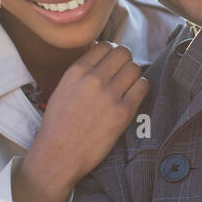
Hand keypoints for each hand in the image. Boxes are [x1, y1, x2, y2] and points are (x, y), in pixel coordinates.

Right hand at [14, 42, 148, 201]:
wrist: (58, 155)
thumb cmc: (59, 124)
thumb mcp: (63, 88)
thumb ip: (81, 70)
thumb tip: (100, 50)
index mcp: (76, 71)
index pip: (105, 45)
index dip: (112, 53)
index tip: (112, 64)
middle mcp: (94, 79)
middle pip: (124, 53)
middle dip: (125, 62)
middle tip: (122, 75)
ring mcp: (110, 95)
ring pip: (135, 68)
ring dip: (134, 75)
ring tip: (127, 87)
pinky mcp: (123, 112)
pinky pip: (143, 86)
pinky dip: (140, 88)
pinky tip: (132, 97)